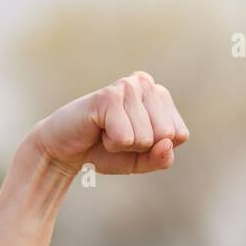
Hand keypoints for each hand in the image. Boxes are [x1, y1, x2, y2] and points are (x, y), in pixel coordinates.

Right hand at [28, 71, 188, 176]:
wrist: (66, 151)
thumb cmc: (106, 151)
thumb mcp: (142, 161)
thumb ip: (161, 158)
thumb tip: (167, 143)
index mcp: (160, 96)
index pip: (180, 135)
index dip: (157, 148)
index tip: (134, 139)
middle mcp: (146, 83)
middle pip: (166, 135)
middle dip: (142, 147)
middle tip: (118, 136)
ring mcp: (127, 86)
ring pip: (146, 138)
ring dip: (123, 145)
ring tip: (107, 131)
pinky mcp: (108, 96)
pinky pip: (126, 138)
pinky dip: (111, 143)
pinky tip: (98, 129)